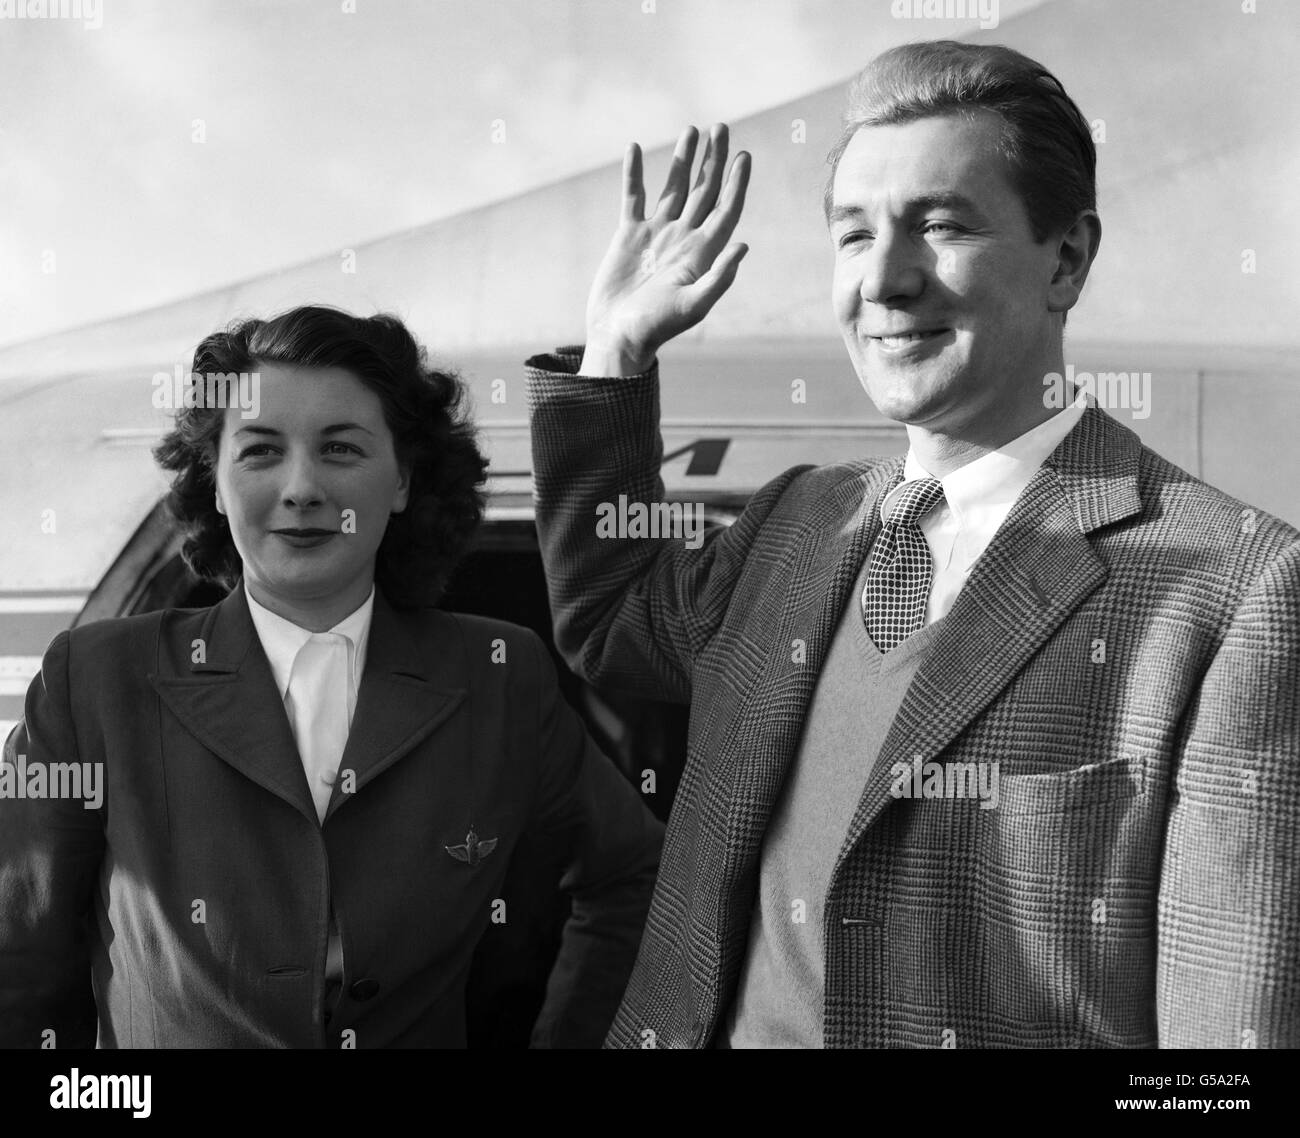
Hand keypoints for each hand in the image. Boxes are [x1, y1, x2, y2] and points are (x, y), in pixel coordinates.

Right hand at [581, 123, 750, 375]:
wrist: (618, 336)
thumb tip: (744, 245)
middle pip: (704, 191)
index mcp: (702, 253)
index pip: (725, 210)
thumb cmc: (656, 327)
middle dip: (714, 160)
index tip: (745, 155)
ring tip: (691, 131)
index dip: (737, 183)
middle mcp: (683, 238)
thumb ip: (719, 277)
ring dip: (682, 160)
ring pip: (673, 188)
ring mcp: (656, 234)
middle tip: (722, 128)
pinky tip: (635, 148)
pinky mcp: (629, 235)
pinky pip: (633, 197)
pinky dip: (633, 173)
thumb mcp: (692, 306)